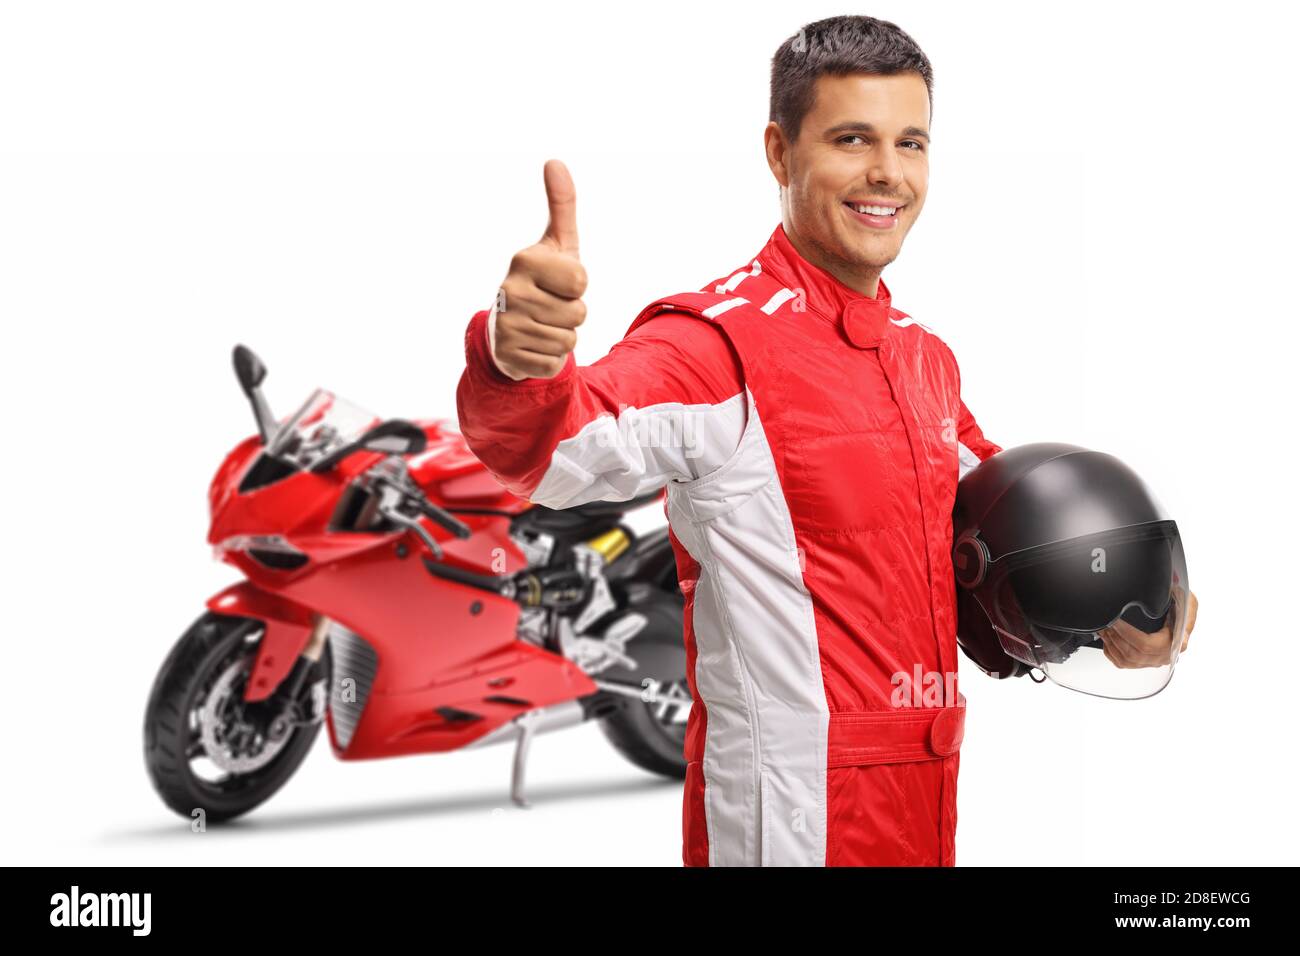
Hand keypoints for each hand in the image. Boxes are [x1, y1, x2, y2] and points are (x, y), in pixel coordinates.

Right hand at [488, 159, 587, 379]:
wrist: (509, 326)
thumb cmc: (542, 280)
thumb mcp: (557, 243)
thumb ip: (561, 205)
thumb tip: (555, 161)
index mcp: (524, 260)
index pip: (581, 280)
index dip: (577, 285)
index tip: (558, 282)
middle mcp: (510, 291)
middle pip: (579, 313)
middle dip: (572, 314)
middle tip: (550, 306)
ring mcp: (507, 325)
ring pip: (568, 341)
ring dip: (562, 336)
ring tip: (542, 325)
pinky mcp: (509, 356)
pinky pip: (554, 363)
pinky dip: (550, 358)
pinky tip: (534, 345)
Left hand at [1099, 589, 1197, 668]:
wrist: (1183, 613)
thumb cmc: (1183, 606)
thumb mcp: (1185, 599)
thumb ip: (1178, 599)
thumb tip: (1169, 590)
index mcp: (1176, 642)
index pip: (1145, 644)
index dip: (1127, 634)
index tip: (1115, 622)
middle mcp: (1165, 655)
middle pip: (1133, 654)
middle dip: (1115, 638)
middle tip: (1106, 624)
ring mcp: (1155, 660)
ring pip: (1127, 661)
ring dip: (1111, 645)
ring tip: (1104, 630)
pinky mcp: (1146, 661)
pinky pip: (1125, 664)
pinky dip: (1112, 653)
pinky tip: (1107, 642)